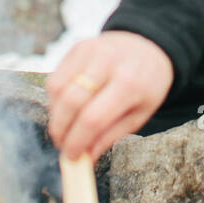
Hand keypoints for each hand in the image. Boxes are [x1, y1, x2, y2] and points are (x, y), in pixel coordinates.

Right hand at [48, 31, 174, 161]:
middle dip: (61, 130)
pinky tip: (65, 108)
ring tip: (65, 127)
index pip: (93, 118)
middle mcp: (108, 62)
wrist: (149, 46)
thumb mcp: (141, 113)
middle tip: (62, 145)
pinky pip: (55, 77)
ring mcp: (91, 50)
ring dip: (55, 115)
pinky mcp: (78, 47)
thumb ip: (112, 135)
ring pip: (57, 89)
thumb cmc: (146, 83)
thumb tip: (86, 157)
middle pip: (70, 102)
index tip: (71, 157)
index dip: (77, 142)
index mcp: (130, 83)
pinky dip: (54, 99)